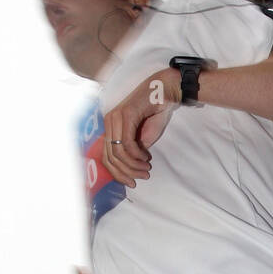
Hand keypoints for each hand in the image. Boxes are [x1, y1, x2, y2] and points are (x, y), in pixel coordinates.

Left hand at [102, 72, 180, 186]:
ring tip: (146, 169)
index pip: (106, 157)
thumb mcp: (143, 137)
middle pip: (110, 158)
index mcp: (111, 127)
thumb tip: (131, 168)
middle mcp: (109, 121)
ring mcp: (115, 117)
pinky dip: (136, 155)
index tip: (132, 183)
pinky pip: (126, 143)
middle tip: (142, 177)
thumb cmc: (155, 112)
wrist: (165, 90)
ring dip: (133, 165)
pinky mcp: (125, 115)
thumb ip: (134, 152)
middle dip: (126, 173)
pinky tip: (146, 157)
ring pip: (118, 153)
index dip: (118, 174)